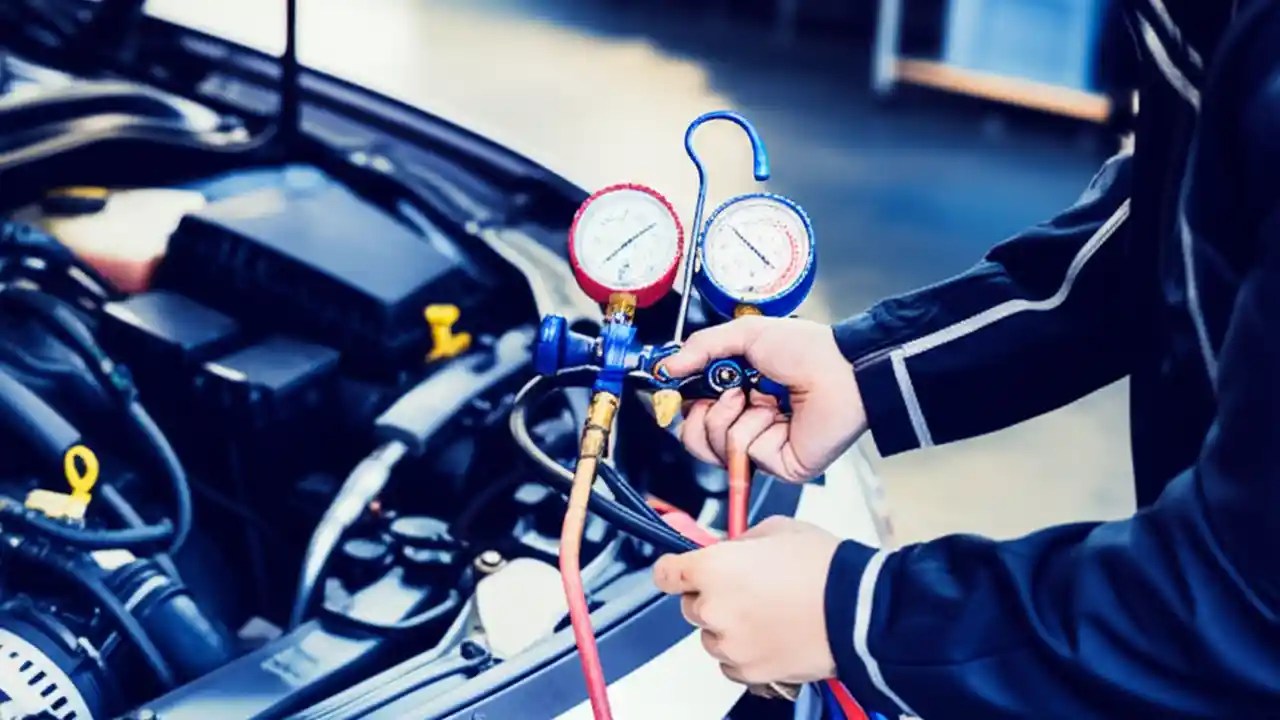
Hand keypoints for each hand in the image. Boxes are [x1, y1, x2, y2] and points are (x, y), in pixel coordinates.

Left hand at [652, 516, 840, 684]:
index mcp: (713, 568)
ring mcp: (731, 645)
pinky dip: (743, 652)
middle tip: (747, 589)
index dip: (674, 570)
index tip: (681, 571)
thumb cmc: (824, 566)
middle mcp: (714, 609)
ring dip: (727, 627)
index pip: (666, 573)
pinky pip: (731, 663)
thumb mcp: (777, 530)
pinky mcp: (751, 672)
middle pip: (690, 606)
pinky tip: (770, 635)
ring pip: (710, 637)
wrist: (859, 609)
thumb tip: (729, 551)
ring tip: (765, 614)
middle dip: (711, 597)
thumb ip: (741, 542)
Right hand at [660, 316, 865, 482]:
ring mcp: (760, 446)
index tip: (670, 387)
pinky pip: (740, 452)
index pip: (694, 408)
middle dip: (700, 414)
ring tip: (754, 398)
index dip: (680, 401)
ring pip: (711, 446)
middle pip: (694, 436)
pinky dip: (752, 428)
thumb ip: (701, 347)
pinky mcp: (775, 465)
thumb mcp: (746, 335)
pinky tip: (775, 415)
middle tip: (725, 391)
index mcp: (740, 390)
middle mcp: (747, 420)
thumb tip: (666, 366)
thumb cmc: (806, 349)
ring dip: (727, 417)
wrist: (842, 370)